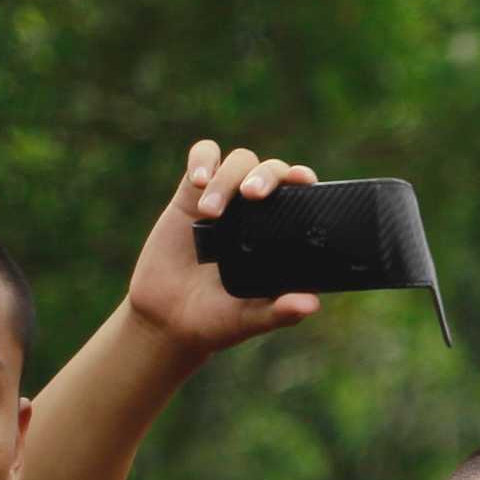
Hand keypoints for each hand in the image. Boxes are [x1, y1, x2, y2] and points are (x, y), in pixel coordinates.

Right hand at [123, 140, 323, 358]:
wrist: (168, 318)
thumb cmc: (217, 321)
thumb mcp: (251, 319)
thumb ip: (281, 312)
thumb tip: (312, 304)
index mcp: (280, 238)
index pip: (301, 198)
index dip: (303, 181)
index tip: (303, 180)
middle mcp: (257, 215)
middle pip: (270, 171)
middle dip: (265, 175)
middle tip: (251, 196)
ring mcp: (225, 202)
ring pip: (238, 162)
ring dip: (226, 177)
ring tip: (209, 212)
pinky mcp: (190, 196)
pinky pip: (202, 158)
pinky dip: (202, 159)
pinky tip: (199, 180)